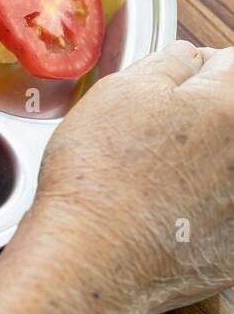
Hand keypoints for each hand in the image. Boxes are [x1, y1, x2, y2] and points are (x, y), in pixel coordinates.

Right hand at [28, 40, 233, 313]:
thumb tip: (188, 57)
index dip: (203, 66)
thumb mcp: (120, 93)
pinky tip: (171, 213)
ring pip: (226, 167)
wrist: (94, 256)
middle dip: (209, 116)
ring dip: (208, 161)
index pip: (233, 65)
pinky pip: (225, 212)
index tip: (181, 78)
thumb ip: (166, 64)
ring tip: (165, 176)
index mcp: (230, 107)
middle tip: (168, 131)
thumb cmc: (100, 173)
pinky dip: (208, 208)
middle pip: (232, 121)